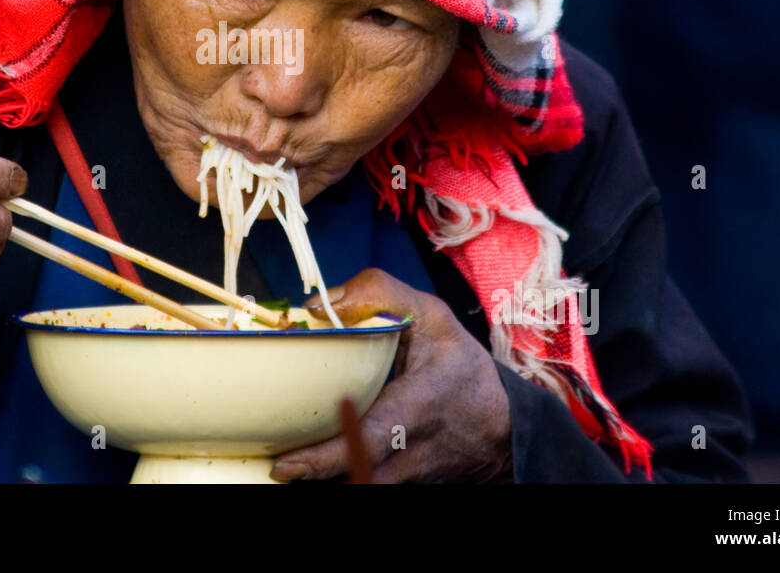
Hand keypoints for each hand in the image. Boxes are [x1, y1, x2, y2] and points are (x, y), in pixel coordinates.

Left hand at [270, 268, 513, 482]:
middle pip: (355, 473)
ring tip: (287, 463)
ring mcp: (401, 477)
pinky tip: (308, 462)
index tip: (289, 462)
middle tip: (278, 467)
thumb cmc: (462, 371)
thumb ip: (380, 295)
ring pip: (357, 482)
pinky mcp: (396, 485)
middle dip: (314, 472)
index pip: (371, 438)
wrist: (500, 429)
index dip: (328, 455)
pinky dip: (334, 474)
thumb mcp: (434, 318)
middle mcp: (406, 452)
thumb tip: (318, 303)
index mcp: (417, 407)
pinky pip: (362, 482)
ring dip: (321, 476)